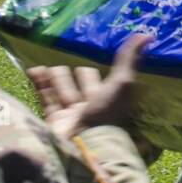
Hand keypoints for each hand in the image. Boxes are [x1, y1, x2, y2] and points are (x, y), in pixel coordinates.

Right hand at [26, 33, 152, 140]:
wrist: (82, 148)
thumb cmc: (105, 115)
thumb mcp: (121, 84)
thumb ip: (128, 60)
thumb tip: (148, 34)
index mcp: (109, 100)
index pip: (99, 79)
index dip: (93, 66)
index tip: (87, 49)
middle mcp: (91, 108)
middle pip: (80, 83)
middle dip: (73, 70)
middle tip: (64, 53)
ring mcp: (71, 115)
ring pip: (62, 89)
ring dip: (56, 75)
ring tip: (48, 60)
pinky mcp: (53, 121)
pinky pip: (46, 98)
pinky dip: (40, 83)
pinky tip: (33, 68)